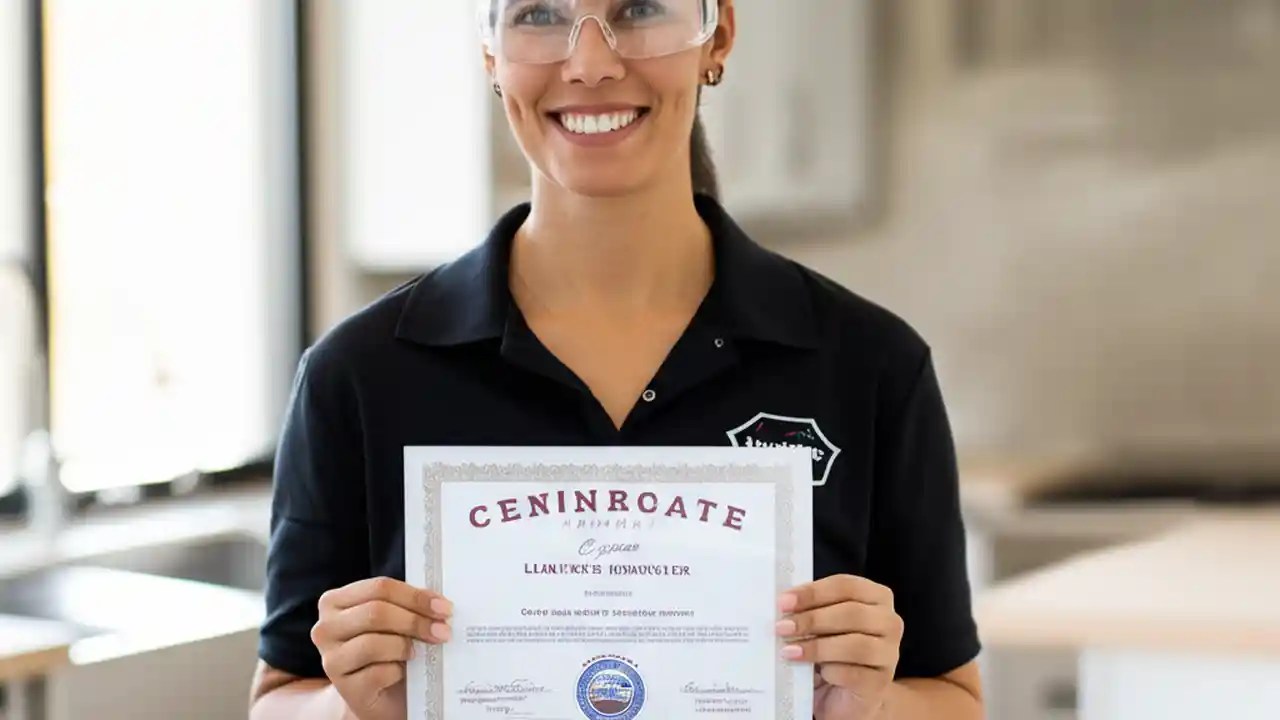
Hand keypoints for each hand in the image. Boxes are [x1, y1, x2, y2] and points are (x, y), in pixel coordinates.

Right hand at [311, 577, 453, 719]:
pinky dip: (398, 672)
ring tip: (421, 652)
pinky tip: (403, 672)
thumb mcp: (394, 621)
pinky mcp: (344, 688)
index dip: (414, 596)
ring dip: (406, 646)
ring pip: (373, 643)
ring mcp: (331, 660)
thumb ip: (407, 606)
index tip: (443, 607)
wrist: (380, 694)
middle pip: (375, 613)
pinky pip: (378, 673)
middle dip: (415, 621)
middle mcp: (326, 628)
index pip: (379, 588)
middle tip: (443, 630)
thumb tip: (438, 603)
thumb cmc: (388, 651)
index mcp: (335, 601)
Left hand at [777, 575, 903, 719]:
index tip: (783, 602)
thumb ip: (809, 610)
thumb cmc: (832, 651)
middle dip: (812, 619)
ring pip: (856, 645)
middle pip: (851, 613)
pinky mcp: (880, 683)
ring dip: (818, 646)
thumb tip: (782, 604)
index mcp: (876, 597)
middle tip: (782, 627)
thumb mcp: (821, 625)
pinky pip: (854, 674)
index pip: (846, 586)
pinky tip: (814, 673)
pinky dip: (831, 671)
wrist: (846, 696)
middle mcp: (889, 622)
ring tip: (789, 650)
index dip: (813, 592)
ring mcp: (889, 654)